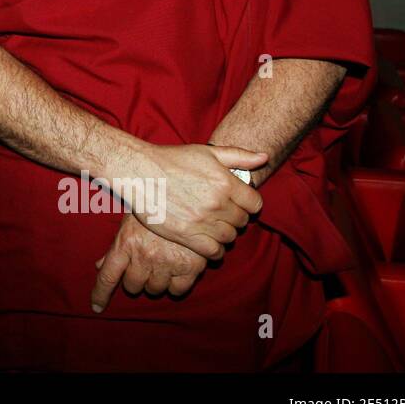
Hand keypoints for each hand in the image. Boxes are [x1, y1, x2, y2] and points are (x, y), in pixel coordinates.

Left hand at [90, 213, 207, 312]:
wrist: (190, 195)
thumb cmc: (155, 206)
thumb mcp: (131, 221)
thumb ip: (115, 247)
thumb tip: (99, 266)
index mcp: (126, 243)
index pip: (107, 277)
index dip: (100, 294)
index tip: (96, 307)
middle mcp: (144, 256)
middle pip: (132, 287)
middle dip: (135, 280)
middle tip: (143, 265)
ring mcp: (167, 263)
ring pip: (154, 290)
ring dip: (155, 282)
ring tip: (161, 264)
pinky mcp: (190, 267)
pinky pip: (177, 290)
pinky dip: (175, 285)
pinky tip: (176, 269)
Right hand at [128, 143, 264, 259]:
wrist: (140, 171)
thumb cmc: (173, 159)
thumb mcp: (208, 152)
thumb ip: (239, 155)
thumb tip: (264, 157)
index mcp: (225, 182)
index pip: (255, 204)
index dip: (248, 203)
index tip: (238, 202)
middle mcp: (217, 203)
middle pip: (242, 221)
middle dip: (235, 218)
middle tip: (222, 213)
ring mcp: (202, 221)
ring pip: (229, 237)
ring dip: (225, 233)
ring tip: (213, 226)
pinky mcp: (186, 235)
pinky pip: (214, 251)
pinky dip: (215, 250)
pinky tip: (208, 242)